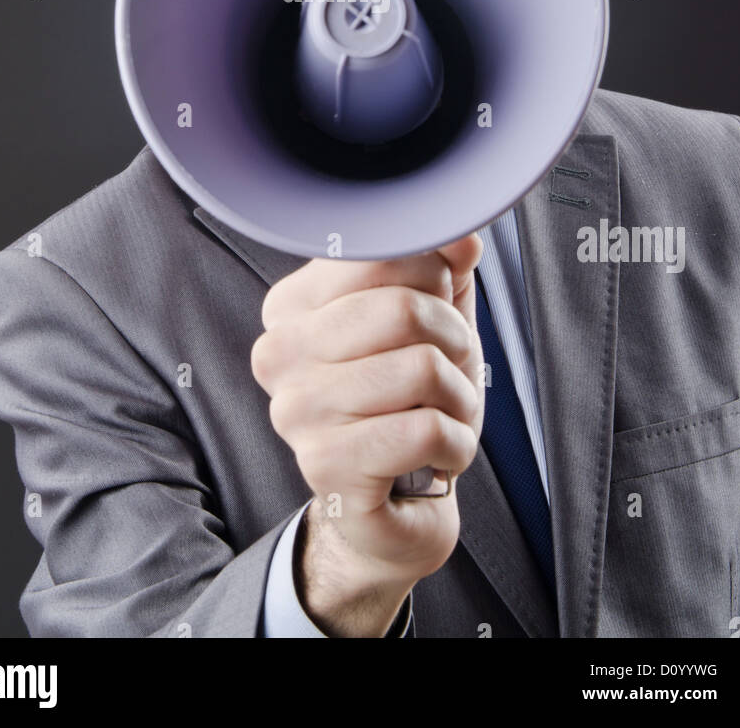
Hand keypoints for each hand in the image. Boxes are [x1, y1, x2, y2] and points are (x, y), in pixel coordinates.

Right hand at [250, 234, 483, 634]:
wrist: (394, 506)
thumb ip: (442, 264)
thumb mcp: (433, 320)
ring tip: (445, 413)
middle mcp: (279, 352)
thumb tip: (460, 232)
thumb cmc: (408, 404)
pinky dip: (456, 441)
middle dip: (453, 340)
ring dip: (459, 397)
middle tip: (448, 370)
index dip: (434, 280)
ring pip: (421, 368)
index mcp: (293, 305)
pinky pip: (424, 430)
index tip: (435, 312)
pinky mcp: (324, 467)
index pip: (379, 252)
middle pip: (403, 308)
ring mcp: (295, 411)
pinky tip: (440, 452)